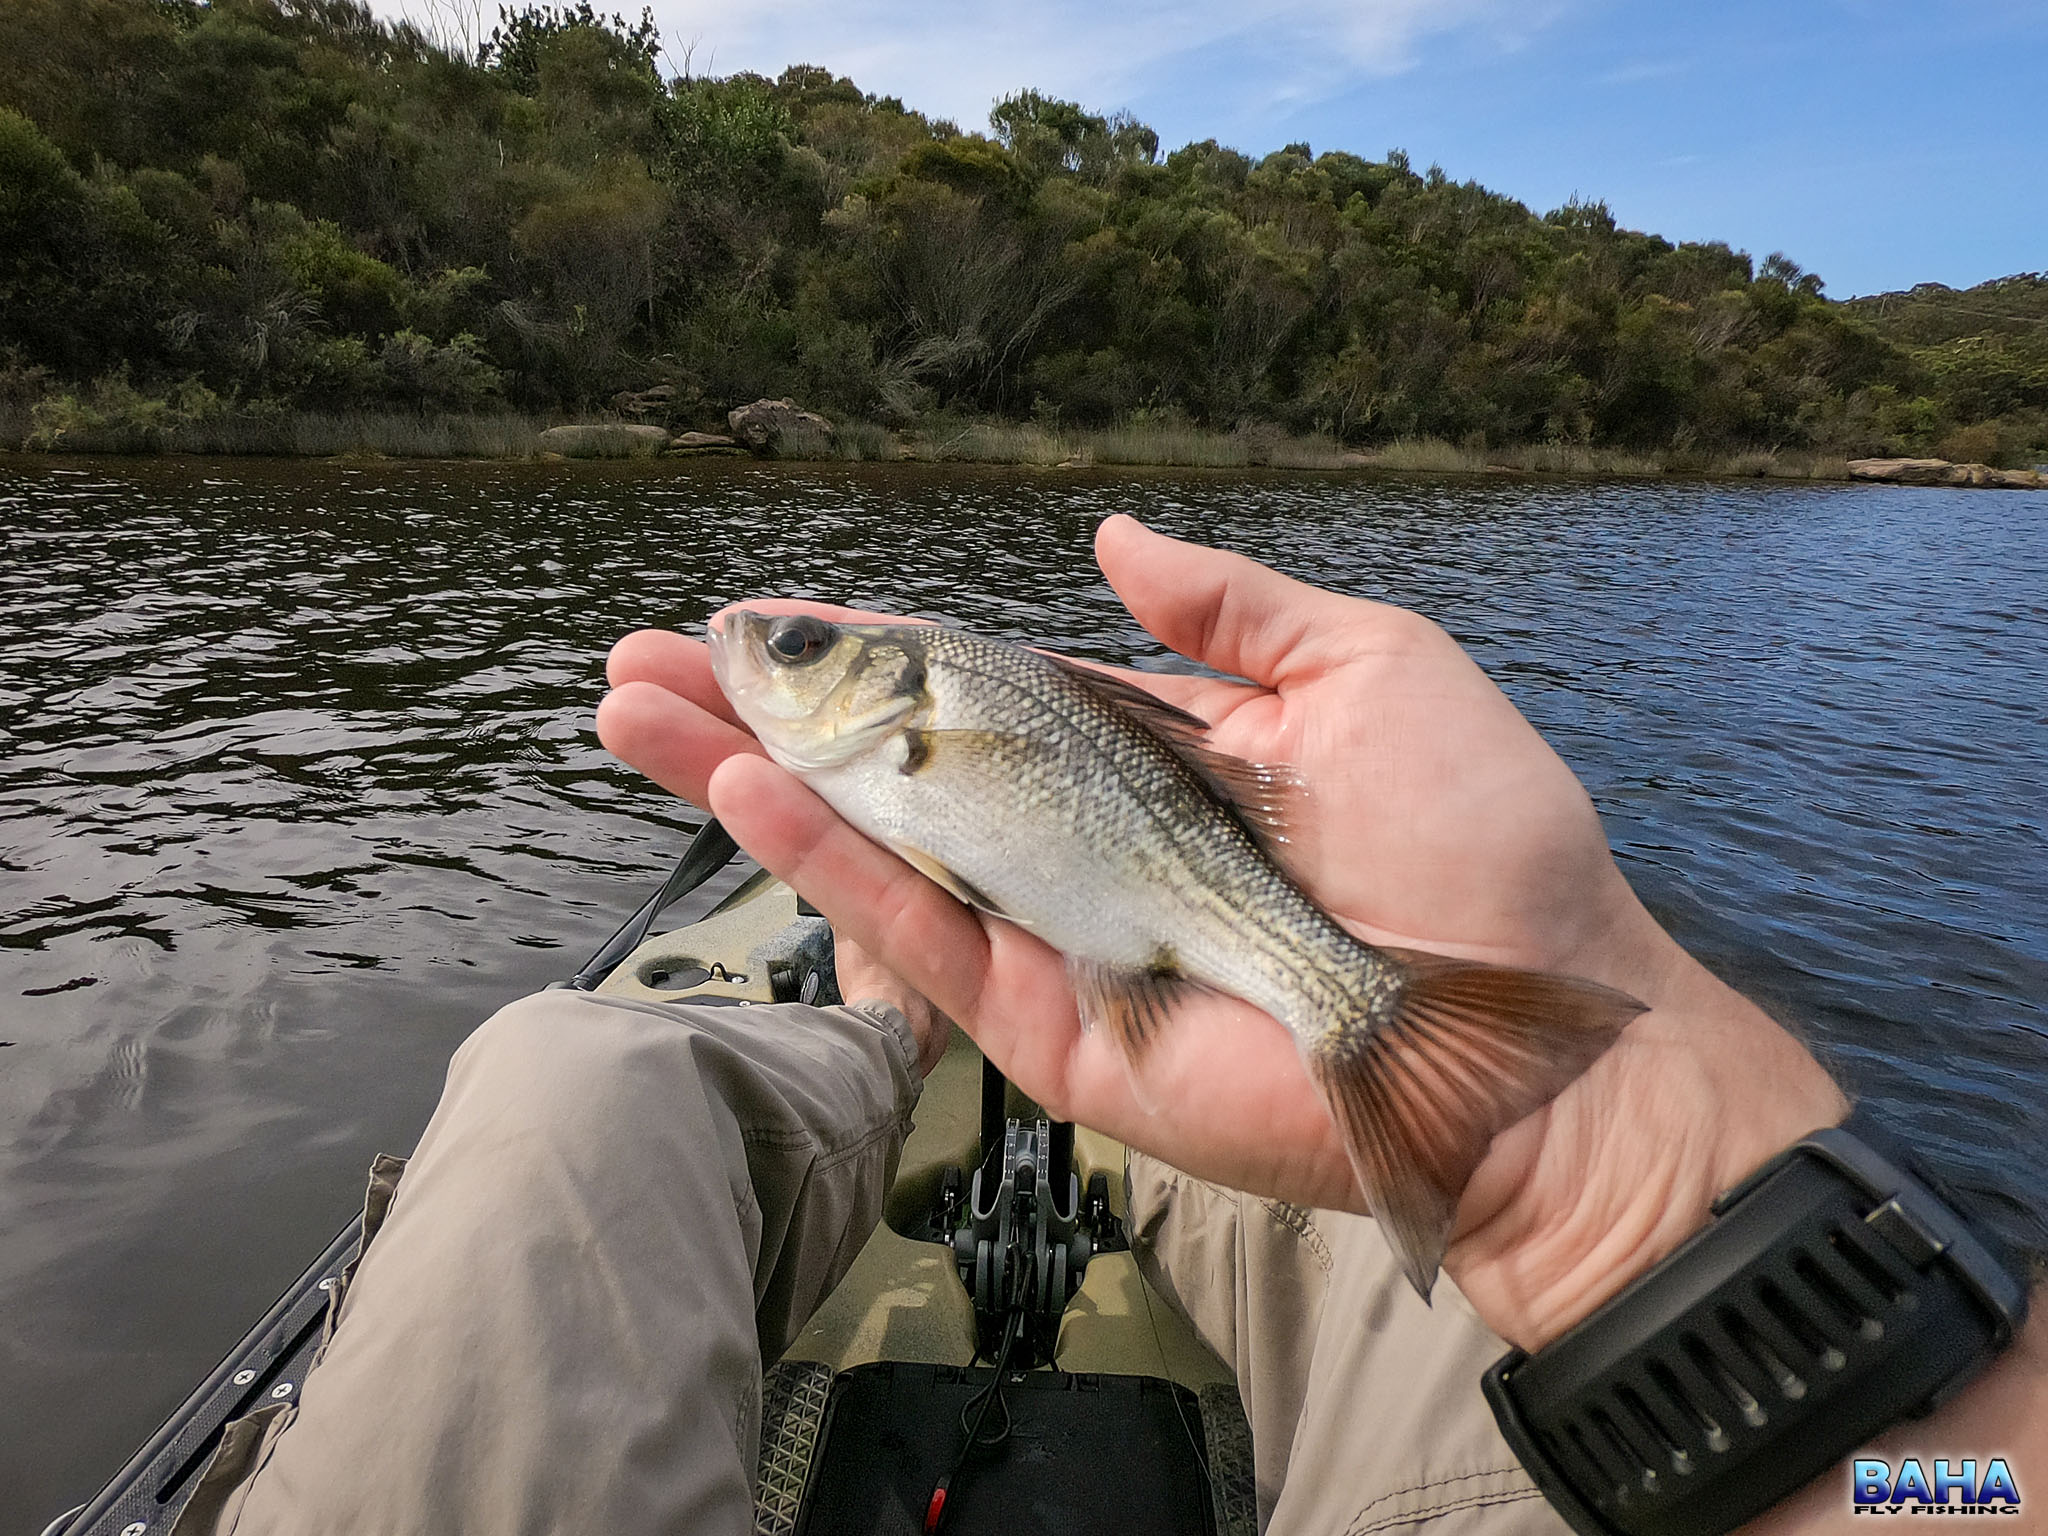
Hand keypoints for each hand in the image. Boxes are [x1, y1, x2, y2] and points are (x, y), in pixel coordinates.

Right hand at [597, 515, 1844, 1348]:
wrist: (1515, 1029)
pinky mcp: (1048, 1024)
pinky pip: (919, 935)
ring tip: (632, 708)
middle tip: (646, 657)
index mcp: (1145, 757)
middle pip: (890, 766)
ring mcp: (1054, 935)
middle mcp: (1079, 841)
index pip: (973, 690)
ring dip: (746, 777)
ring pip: (873, 848)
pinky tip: (743, 791)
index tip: (769, 610)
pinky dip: (825, 864)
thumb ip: (1232, 606)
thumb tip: (1107, 537)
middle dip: (764, 711)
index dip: (870, 649)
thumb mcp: (1369, 667)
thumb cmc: (1477, 840)